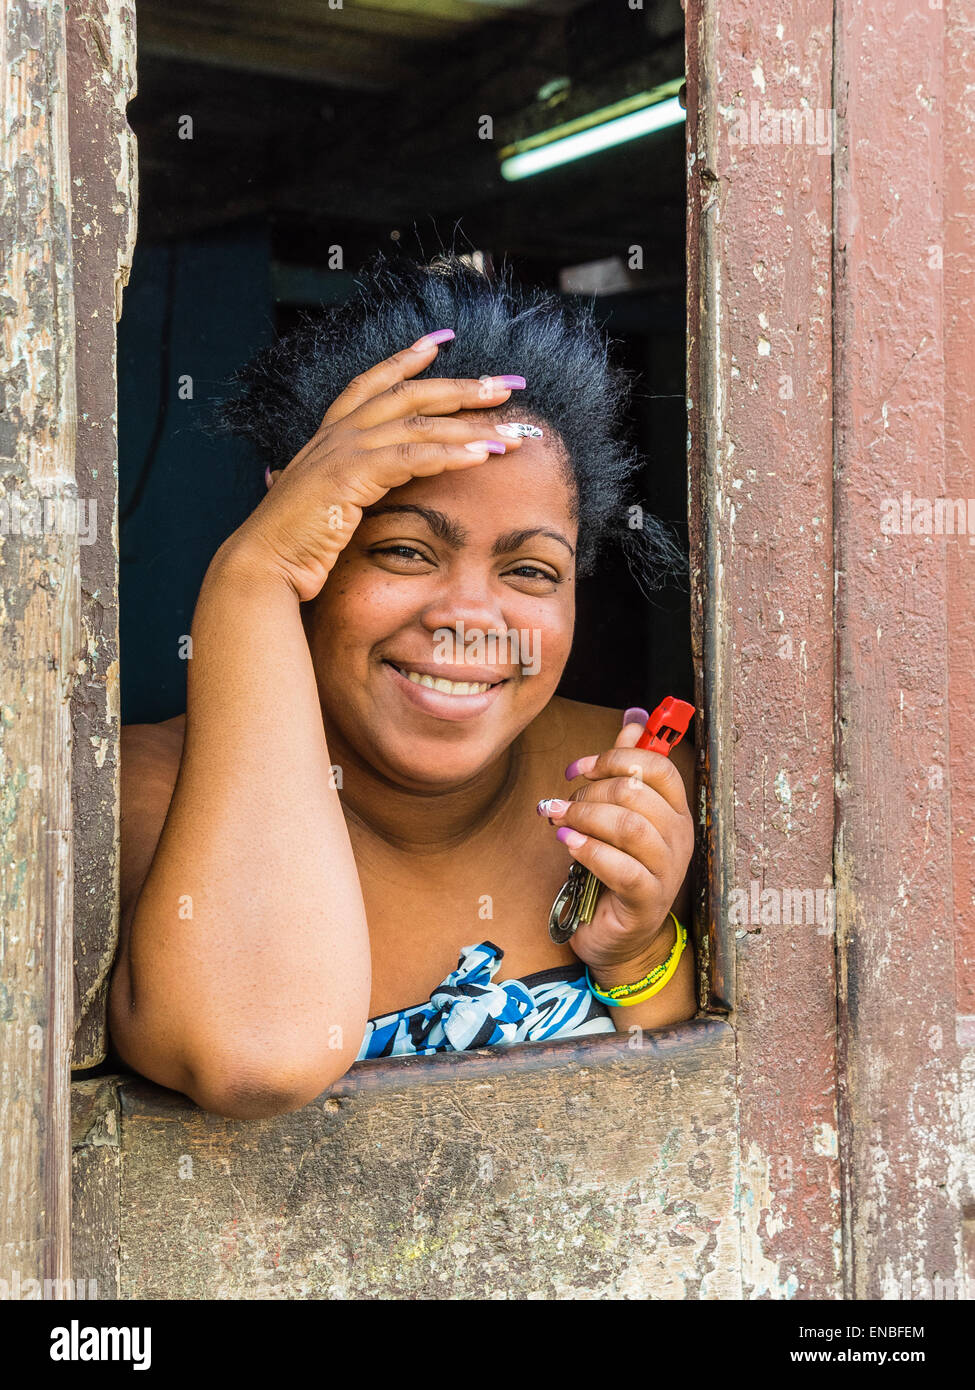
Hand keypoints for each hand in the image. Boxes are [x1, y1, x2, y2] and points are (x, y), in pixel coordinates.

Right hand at [223, 332, 524, 600]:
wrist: (265, 564)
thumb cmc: (294, 544)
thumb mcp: (326, 504)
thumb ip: (343, 487)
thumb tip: (349, 490)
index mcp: (329, 436)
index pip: (373, 384)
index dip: (406, 359)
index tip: (441, 340)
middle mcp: (337, 434)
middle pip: (409, 395)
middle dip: (461, 388)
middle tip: (505, 384)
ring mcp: (343, 451)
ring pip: (419, 424)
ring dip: (471, 424)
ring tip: (512, 428)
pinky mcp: (352, 475)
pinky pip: (413, 457)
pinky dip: (452, 454)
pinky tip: (483, 456)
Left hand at [540, 716, 693, 976]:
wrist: (618, 936)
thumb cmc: (615, 870)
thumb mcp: (618, 814)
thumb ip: (626, 768)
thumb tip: (634, 720)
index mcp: (674, 810)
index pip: (657, 767)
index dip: (614, 758)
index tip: (578, 768)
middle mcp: (678, 837)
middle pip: (637, 793)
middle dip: (591, 792)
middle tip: (562, 803)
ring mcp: (668, 870)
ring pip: (630, 827)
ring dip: (585, 817)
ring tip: (559, 821)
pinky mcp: (647, 900)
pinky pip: (621, 868)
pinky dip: (588, 851)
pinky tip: (568, 844)